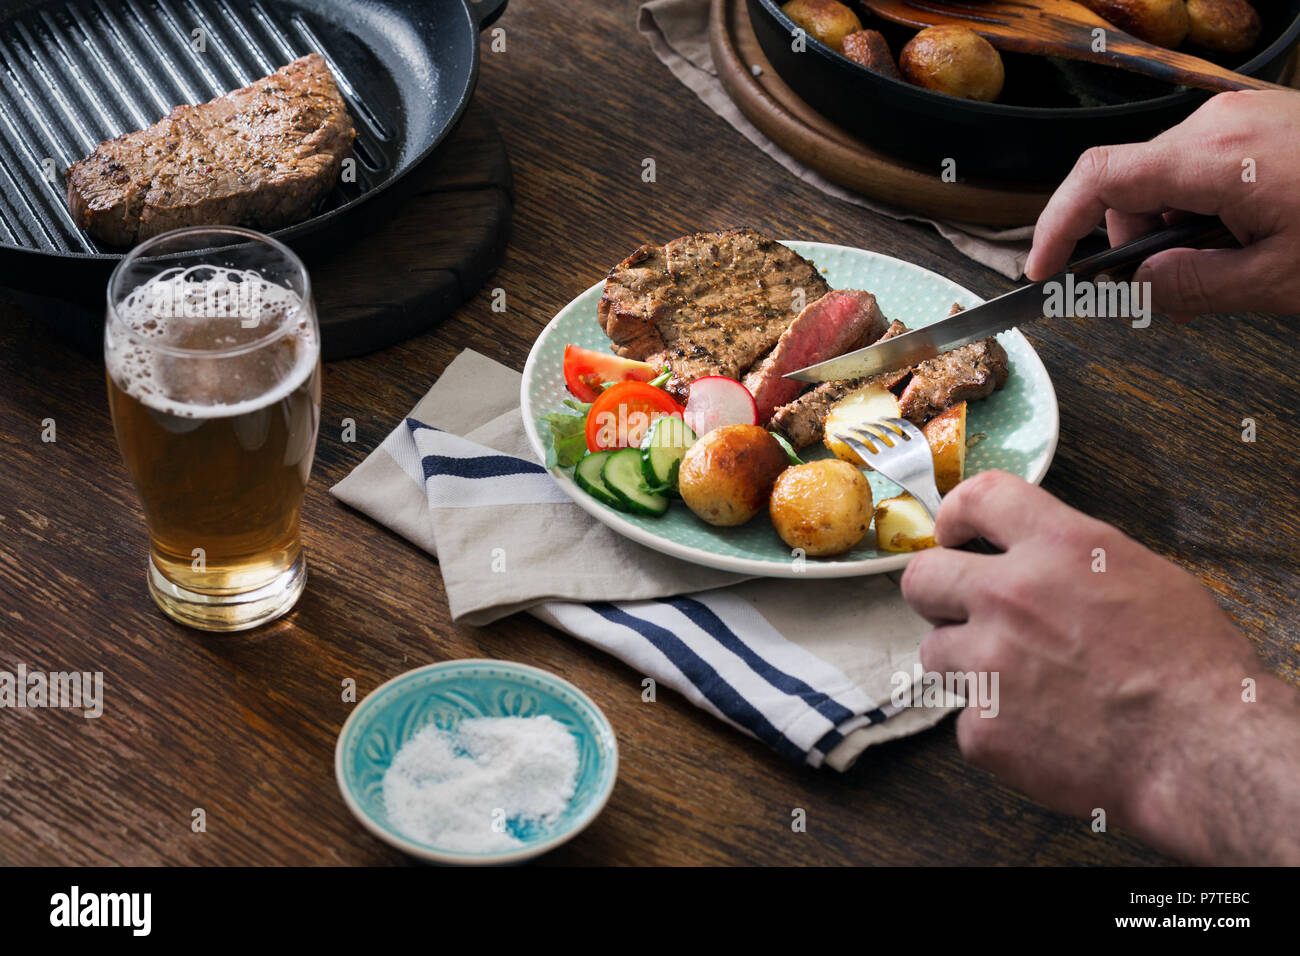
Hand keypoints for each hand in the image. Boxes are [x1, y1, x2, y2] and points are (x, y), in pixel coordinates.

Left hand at [900, 470, 1299, 863]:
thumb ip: (1077, 560)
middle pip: (922, 577)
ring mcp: (987, 663)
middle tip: (960, 614)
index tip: (952, 532)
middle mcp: (1009, 596)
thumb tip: (1045, 561)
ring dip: (969, 666)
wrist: (1203, 751)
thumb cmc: (1194, 667)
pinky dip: (998, 728)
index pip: (981, 497)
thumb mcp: (1146, 577)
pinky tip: (1045, 735)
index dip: (957, 513)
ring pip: (937, 652)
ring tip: (1026, 686)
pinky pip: (969, 718)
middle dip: (936, 595)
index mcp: (1058, 547)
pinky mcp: (983, 727)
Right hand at [1024, 90, 1299, 321]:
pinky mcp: (1254, 123)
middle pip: (1129, 188)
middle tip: (1171, 294)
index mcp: (1214, 155)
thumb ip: (1194, 284)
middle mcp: (1218, 124)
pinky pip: (1199, 168)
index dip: (1057, 226)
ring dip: (1172, 231)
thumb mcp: (1278, 278)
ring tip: (1226, 266)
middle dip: (1134, 245)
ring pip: (1163, 182)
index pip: (1098, 180)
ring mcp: (1237, 117)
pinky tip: (1238, 238)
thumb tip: (1134, 285)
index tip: (1043, 269)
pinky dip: (1199, 210)